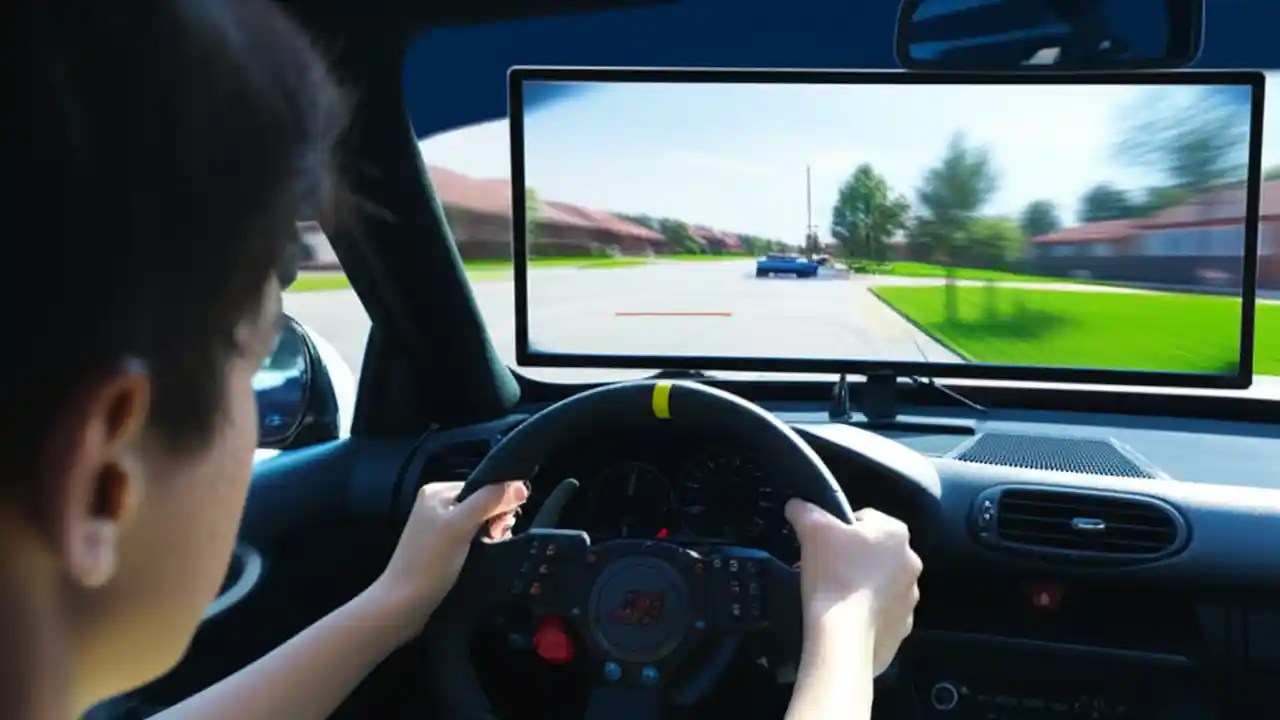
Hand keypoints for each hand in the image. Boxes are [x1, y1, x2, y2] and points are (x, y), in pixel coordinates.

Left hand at [366, 480, 528, 642]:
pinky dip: (483, 544)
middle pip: (482, 502)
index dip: (499, 501)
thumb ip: (490, 501)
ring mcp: (439, 526)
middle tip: (496, 537)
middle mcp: (437, 504)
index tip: (503, 524)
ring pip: (480, 520)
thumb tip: (521, 485)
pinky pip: (472, 536)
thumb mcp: (461, 525)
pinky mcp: (442, 546)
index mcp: (437, 491)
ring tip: (491, 546)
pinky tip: (484, 554)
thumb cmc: (430, 563)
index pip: (482, 485)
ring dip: (491, 532)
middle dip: (496, 518)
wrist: (403, 604)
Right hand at [785, 501, 921, 676]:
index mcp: (896, 532)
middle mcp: (911, 562)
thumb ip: (804, 510)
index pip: (864, 519)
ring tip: (835, 597)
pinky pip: (882, 613)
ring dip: (861, 585)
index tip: (822, 546)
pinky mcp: (903, 627)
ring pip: (879, 583)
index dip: (838, 530)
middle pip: (873, 552)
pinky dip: (867, 613)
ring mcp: (911, 598)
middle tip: (825, 570)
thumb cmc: (833, 573)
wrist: (845, 635)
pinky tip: (846, 618)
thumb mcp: (812, 529)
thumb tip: (796, 505)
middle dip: (852, 558)